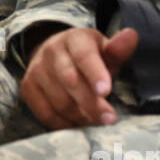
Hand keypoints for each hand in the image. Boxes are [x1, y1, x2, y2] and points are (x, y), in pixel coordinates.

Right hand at [20, 26, 139, 128]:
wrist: (56, 56)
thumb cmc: (89, 57)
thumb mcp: (105, 50)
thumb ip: (118, 49)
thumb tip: (132, 35)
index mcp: (74, 39)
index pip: (84, 56)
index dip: (95, 74)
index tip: (106, 91)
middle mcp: (51, 51)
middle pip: (70, 81)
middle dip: (91, 103)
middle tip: (109, 118)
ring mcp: (36, 70)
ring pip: (58, 101)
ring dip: (81, 116)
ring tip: (97, 121)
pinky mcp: (28, 88)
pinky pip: (46, 114)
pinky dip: (64, 124)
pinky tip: (79, 124)